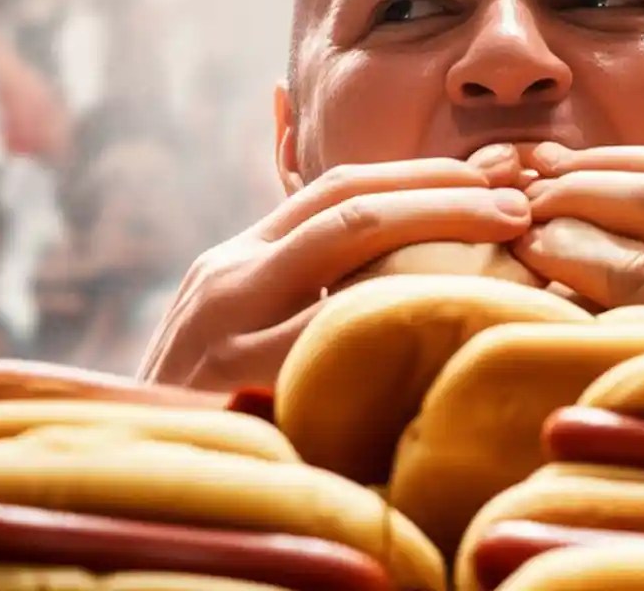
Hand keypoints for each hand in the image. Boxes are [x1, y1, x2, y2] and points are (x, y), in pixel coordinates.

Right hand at [138, 147, 532, 389]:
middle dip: (442, 194)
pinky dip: (398, 326)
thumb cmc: (208, 406)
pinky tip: (455, 325)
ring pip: (346, 261)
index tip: (489, 176)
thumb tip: (410, 259)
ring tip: (509, 242)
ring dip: (439, 239)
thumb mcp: (246, 330)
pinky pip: (332, 347)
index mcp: (238, 260)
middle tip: (518, 201)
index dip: (419, 175)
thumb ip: (308, 292)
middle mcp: (227, 278)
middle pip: (348, 207)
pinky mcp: (230, 385)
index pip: (336, 190)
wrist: (125, 468)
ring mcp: (224, 329)